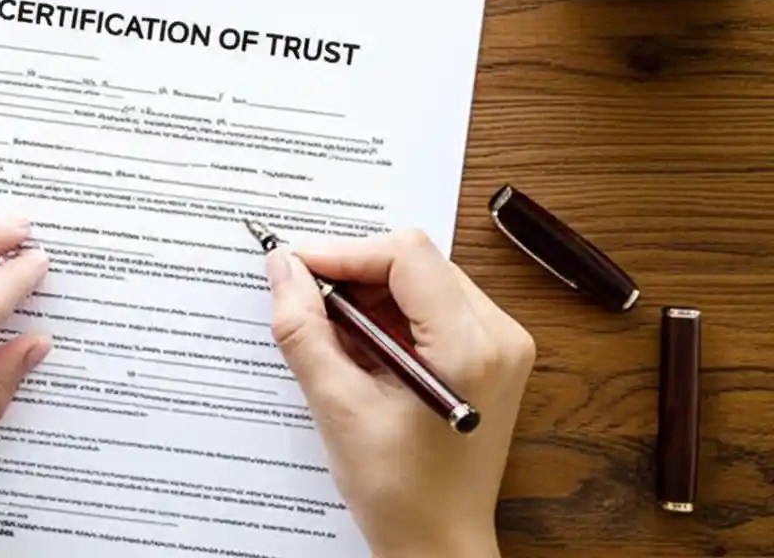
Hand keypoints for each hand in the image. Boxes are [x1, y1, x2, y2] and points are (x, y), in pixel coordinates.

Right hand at [265, 230, 534, 557]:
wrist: (438, 543)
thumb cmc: (400, 493)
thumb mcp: (337, 407)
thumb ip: (304, 329)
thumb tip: (282, 269)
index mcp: (470, 347)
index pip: (405, 256)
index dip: (343, 253)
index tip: (296, 268)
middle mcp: (498, 335)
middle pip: (415, 262)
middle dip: (353, 274)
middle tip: (305, 302)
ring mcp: (499, 344)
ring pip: (420, 280)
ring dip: (369, 296)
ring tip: (333, 337)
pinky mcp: (489, 354)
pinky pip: (432, 307)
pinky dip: (388, 316)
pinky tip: (361, 350)